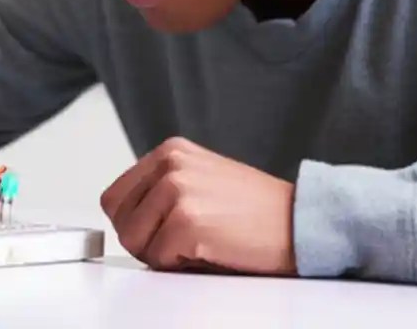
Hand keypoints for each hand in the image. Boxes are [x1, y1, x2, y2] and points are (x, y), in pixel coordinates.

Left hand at [100, 137, 296, 274]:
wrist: (301, 222)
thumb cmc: (257, 211)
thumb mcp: (202, 179)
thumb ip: (162, 188)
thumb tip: (125, 218)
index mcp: (171, 151)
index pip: (115, 196)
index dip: (133, 223)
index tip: (156, 231)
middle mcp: (171, 165)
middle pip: (120, 220)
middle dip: (145, 240)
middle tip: (181, 244)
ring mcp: (177, 191)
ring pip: (134, 241)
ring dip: (162, 254)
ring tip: (199, 244)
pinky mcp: (187, 222)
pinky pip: (159, 259)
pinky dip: (181, 265)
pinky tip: (211, 251)